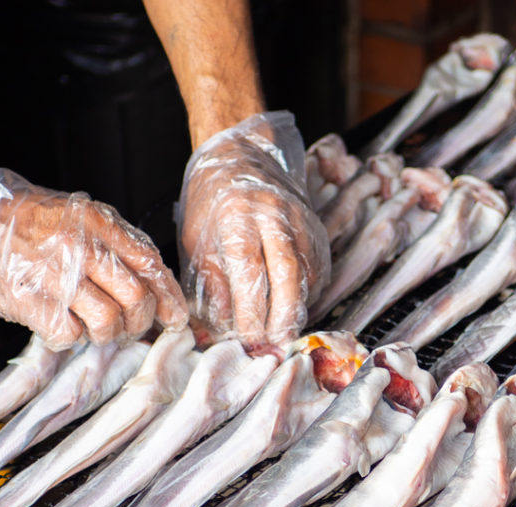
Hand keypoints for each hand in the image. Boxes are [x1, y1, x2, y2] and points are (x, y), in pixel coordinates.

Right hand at [0, 170, 187, 349]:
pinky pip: (70, 335)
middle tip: (131, 329)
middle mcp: (81, 247)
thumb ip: (116, 243)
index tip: (176, 318)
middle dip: (140, 322)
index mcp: (99, 223)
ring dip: (108, 334)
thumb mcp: (79, 215)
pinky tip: (65, 327)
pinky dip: (73, 338)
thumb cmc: (28, 220)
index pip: (150, 265)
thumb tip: (154, 284)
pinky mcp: (31, 300)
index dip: (169, 298)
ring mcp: (55, 275)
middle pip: (136, 298)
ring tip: (97, 330)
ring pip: (108, 321)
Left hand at [178, 111, 329, 351]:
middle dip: (284, 315)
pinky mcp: (316, 226)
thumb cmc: (213, 200)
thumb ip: (210, 279)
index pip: (249, 269)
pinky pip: (319, 267)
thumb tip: (220, 323)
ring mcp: (300, 218)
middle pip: (288, 272)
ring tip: (285, 331)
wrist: (243, 155)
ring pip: (308, 272)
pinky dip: (309, 292)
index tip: (248, 336)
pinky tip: (295, 307)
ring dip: (299, 307)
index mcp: (237, 214)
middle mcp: (274, 214)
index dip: (252, 309)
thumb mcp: (196, 237)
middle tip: (276, 341)